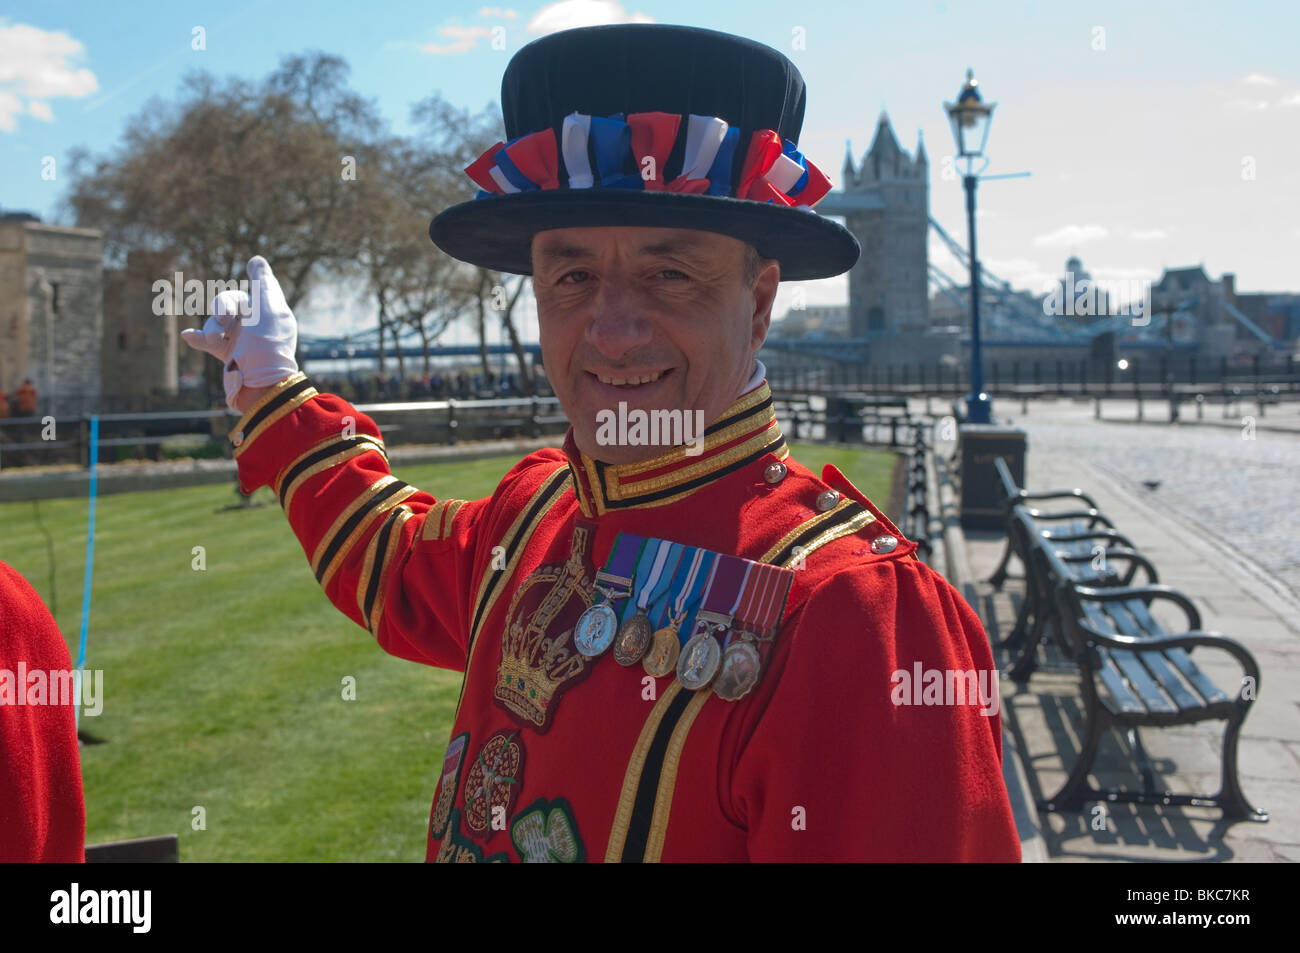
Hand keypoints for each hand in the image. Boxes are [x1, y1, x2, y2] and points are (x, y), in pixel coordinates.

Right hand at [181, 256, 299, 412]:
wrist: (260, 380)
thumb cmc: (267, 340)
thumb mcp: (269, 306)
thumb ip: (262, 281)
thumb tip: (256, 260)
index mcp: (270, 312)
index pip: (259, 289)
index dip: (255, 279)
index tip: (253, 266)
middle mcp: (256, 324)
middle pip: (230, 303)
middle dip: (222, 306)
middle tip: (223, 317)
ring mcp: (241, 339)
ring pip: (216, 322)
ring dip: (213, 328)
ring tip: (218, 340)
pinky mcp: (228, 354)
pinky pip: (207, 340)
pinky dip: (199, 338)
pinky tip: (189, 336)